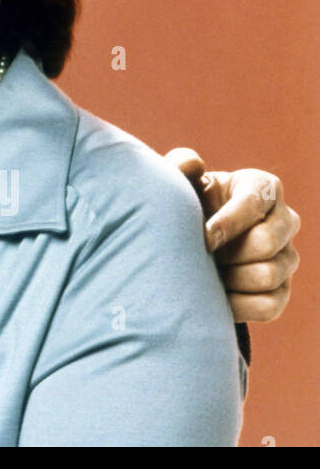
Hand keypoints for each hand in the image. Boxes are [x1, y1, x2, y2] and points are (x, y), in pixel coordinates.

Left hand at [167, 149, 300, 322]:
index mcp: (263, 187)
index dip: (226, 224)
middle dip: (227, 252)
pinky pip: (269, 305)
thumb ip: (180, 166)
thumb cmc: (186, 204)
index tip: (202, 238)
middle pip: (265, 243)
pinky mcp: (281, 291)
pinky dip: (237, 304)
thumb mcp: (180, 182)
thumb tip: (193, 164)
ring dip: (230, 277)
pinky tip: (215, 294)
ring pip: (268, 275)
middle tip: (203, 254)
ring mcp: (287, 257)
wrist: (188, 241)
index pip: (254, 205)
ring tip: (207, 270)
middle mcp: (284, 220)